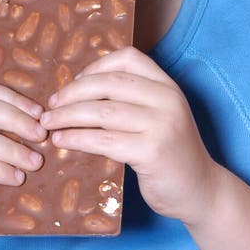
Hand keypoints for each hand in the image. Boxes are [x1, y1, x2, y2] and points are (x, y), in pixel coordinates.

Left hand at [40, 47, 216, 224]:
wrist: (200, 191)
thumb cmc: (170, 153)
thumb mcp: (158, 116)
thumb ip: (131, 100)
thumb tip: (77, 91)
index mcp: (167, 85)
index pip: (127, 58)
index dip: (95, 67)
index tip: (73, 83)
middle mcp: (167, 99)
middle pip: (108, 83)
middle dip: (72, 93)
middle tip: (50, 105)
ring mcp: (162, 124)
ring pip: (102, 112)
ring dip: (68, 117)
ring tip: (48, 124)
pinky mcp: (153, 151)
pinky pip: (104, 140)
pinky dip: (77, 139)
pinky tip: (62, 142)